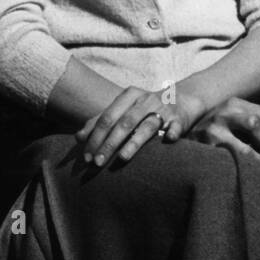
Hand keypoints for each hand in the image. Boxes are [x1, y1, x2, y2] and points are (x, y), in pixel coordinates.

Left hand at [75, 86, 203, 169]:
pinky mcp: (179, 119)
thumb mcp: (124, 109)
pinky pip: (175, 127)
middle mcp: (145, 100)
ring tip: (122, 158)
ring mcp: (163, 109)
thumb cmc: (145, 108)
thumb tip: (78, 138)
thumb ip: (102, 121)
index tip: (86, 157)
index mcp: (129, 96)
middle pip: (124, 123)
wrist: (181, 99)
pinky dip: (171, 133)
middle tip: (97, 163)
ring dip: (134, 142)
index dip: (95, 137)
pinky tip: (168, 140)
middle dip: (109, 143)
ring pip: (147, 126)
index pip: (107, 117)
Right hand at [189, 97, 259, 164]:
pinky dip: (244, 165)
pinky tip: (243, 168)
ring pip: (245, 145)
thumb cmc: (214, 131)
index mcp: (235, 103)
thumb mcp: (232, 120)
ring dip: (256, 158)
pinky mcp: (207, 143)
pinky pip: (233, 158)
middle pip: (256, 123)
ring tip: (257, 163)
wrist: (180, 136)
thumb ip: (251, 124)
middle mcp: (225, 110)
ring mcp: (214, 126)